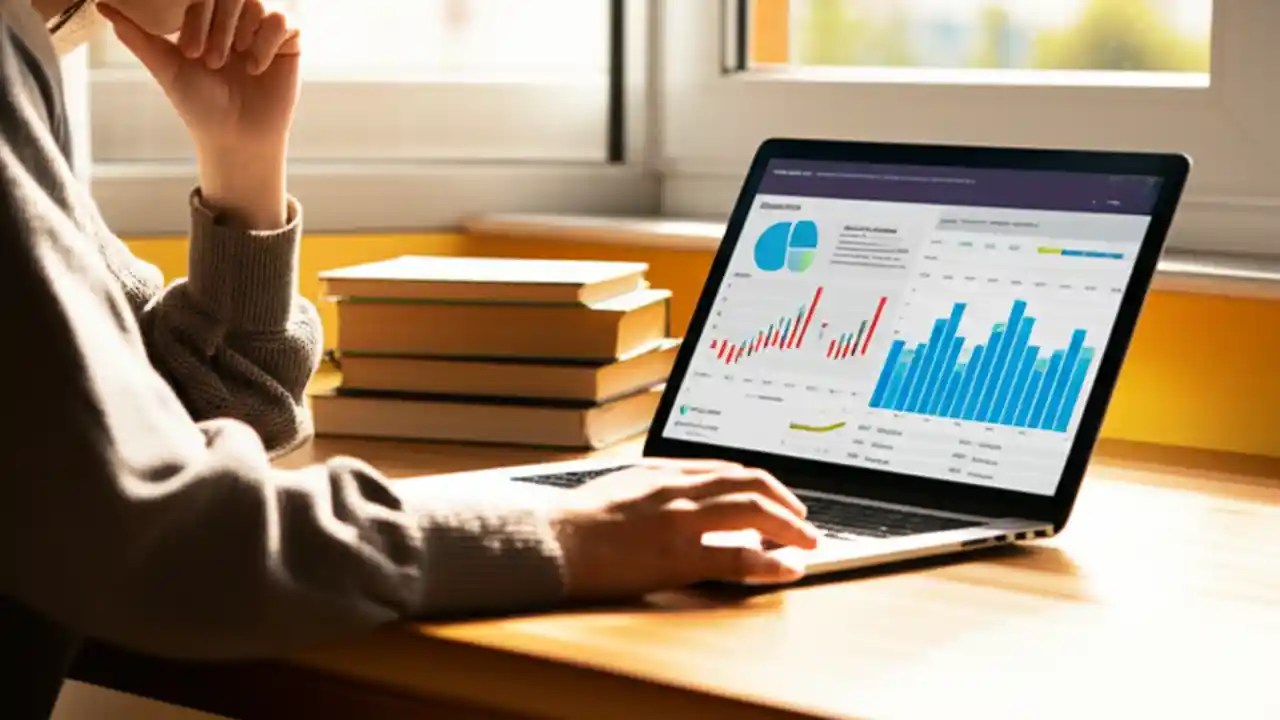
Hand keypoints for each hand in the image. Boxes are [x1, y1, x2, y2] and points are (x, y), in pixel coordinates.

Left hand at [99, 1, 301, 227]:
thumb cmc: (200, 105)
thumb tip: (100, 5)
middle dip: (219, 25)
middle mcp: (237, 18)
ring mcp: (263, 28)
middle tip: (211, 61)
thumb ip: (136, 35)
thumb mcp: (165, 67)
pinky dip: (267, 42)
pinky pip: (283, 21)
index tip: (189, 53)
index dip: (196, 16)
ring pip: (257, 2)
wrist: (236, 137)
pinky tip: (256, 68)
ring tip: (234, 63)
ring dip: (241, 32)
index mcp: (208, 18)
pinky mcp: (290, 42)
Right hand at [551, 460, 819, 599]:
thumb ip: (658, 484)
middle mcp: (678, 488)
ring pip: (753, 511)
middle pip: (750, 483)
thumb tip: (690, 489)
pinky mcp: (676, 556)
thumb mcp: (622, 484)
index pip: (727, 470)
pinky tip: (786, 569)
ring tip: (806, 543)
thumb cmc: (579, 519)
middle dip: (785, 502)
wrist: (552, 541)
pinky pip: (736, 555)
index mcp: (664, 470)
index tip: (775, 498)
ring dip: (788, 527)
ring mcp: (680, 521)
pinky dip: (769, 561)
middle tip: (803, 520)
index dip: (760, 485)